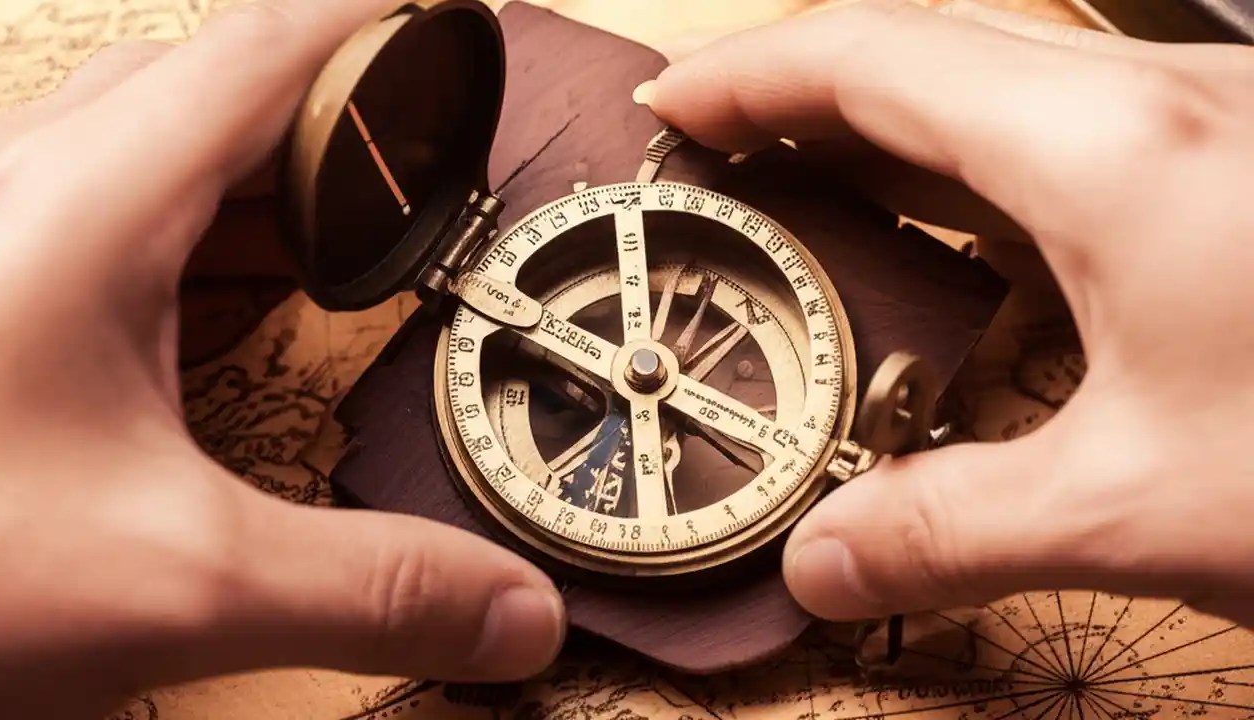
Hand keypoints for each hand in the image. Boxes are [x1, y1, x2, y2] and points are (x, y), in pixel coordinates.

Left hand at [0, 2, 562, 715]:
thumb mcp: (167, 583)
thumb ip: (366, 587)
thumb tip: (513, 610)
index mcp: (88, 203)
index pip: (276, 49)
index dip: (388, 22)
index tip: (468, 21)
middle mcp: (31, 188)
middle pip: (226, 88)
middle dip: (348, 110)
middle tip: (436, 157)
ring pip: (163, 149)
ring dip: (272, 172)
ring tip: (359, 223)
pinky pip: (113, 216)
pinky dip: (205, 238)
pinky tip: (228, 300)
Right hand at [644, 0, 1253, 623]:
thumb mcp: (1152, 505)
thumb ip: (958, 529)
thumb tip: (828, 564)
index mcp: (1109, 149)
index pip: (874, 59)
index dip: (750, 75)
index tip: (669, 107)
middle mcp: (1155, 112)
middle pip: (928, 54)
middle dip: (800, 94)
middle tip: (714, 160)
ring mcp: (1206, 139)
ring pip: (1001, 94)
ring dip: (887, 133)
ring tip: (806, 197)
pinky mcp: (1234, 188)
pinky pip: (1066, 148)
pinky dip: (974, 182)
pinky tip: (963, 256)